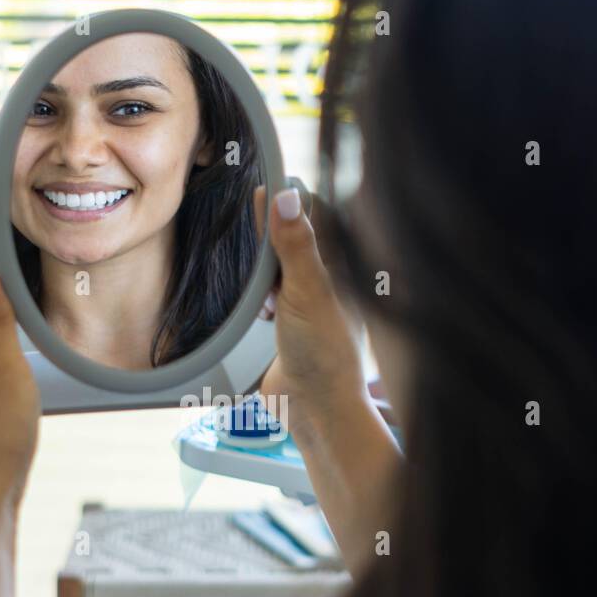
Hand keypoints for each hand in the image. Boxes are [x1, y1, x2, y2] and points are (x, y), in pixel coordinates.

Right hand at [255, 185, 369, 439]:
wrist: (314, 409)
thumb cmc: (323, 353)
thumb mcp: (307, 291)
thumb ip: (295, 245)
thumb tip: (284, 196)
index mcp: (345, 270)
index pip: (322, 219)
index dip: (294, 202)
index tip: (267, 187)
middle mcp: (332, 284)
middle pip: (300, 242)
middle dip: (275, 232)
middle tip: (251, 206)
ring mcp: (312, 306)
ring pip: (285, 270)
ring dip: (266, 265)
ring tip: (251, 259)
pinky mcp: (293, 327)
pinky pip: (274, 297)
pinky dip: (262, 294)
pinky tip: (257, 303)